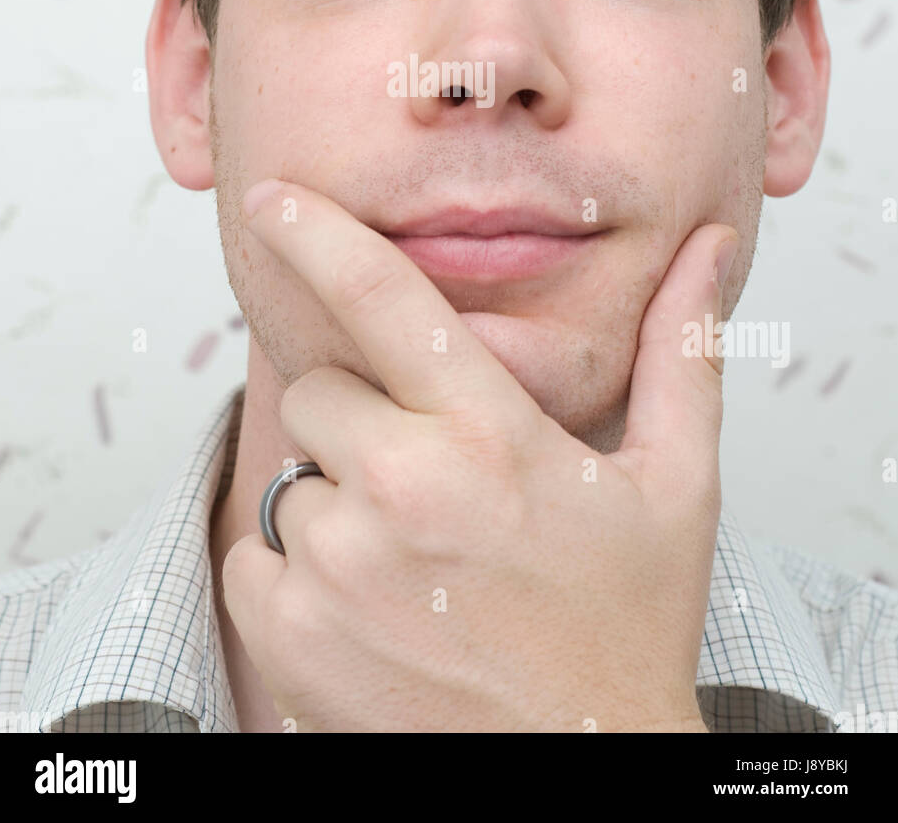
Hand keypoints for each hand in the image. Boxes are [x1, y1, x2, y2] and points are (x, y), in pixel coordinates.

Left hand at [222, 178, 737, 732]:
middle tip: (434, 480)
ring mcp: (339, 568)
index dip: (319, 233)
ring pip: (293, 476)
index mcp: (491, 436)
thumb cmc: (626, 627)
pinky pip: (256, 554)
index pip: (383, 299)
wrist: (576, 776)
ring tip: (419, 559)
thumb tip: (708, 253)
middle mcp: (403, 490)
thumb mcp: (676, 485)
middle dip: (363, 417)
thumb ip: (680, 355)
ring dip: (340, 500)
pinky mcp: (291, 635)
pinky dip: (298, 571)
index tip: (272, 198)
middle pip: (320, 390)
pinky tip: (377, 606)